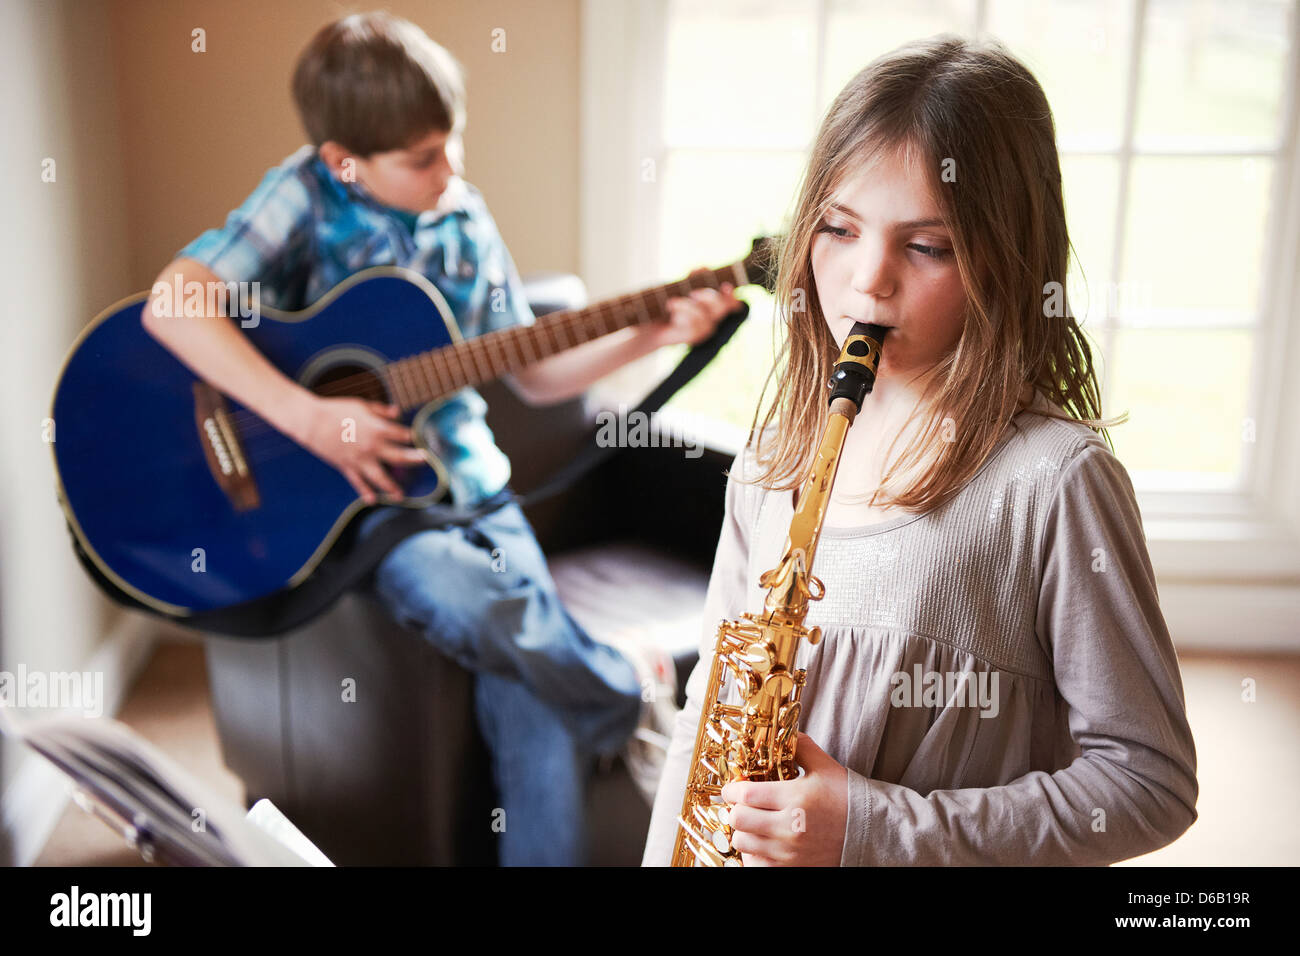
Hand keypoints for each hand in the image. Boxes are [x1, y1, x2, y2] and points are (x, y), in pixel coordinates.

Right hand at [285, 395, 427, 503]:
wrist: (311, 421)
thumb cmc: (337, 410)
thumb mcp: (362, 405)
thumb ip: (381, 411)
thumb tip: (397, 412)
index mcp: (377, 429)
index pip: (403, 435)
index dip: (415, 437)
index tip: (424, 440)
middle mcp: (372, 447)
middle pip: (399, 457)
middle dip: (415, 460)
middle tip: (428, 463)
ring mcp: (359, 459)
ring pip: (380, 477)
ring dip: (392, 487)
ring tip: (401, 496)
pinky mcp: (347, 467)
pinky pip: (358, 483)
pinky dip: (365, 492)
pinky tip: (373, 500)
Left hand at [647, 272, 742, 347]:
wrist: (648, 322)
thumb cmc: (665, 302)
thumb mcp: (678, 286)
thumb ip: (692, 278)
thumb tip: (703, 267)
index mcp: (713, 303)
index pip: (731, 302)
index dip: (731, 295)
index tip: (725, 286)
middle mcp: (712, 317)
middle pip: (722, 308)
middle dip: (710, 298)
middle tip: (693, 293)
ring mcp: (703, 330)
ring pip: (706, 319)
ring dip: (689, 308)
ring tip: (671, 303)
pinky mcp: (691, 339)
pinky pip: (694, 329)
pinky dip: (682, 318)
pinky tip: (672, 313)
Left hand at [720, 733, 848, 865]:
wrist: (871, 833)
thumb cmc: (847, 798)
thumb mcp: (825, 767)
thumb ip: (801, 747)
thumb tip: (782, 731)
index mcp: (796, 798)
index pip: (746, 794)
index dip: (732, 789)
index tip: (732, 787)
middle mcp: (789, 828)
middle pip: (739, 820)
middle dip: (735, 809)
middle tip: (741, 804)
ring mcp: (790, 853)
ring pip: (743, 843)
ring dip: (743, 831)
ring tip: (752, 823)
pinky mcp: (793, 869)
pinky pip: (756, 864)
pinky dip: (754, 853)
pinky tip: (762, 843)